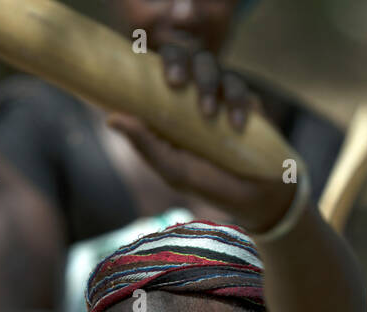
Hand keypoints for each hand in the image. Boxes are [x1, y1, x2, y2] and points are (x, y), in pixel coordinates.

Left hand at [105, 48, 294, 233]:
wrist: (254, 198)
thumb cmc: (208, 184)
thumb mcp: (173, 170)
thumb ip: (145, 144)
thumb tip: (111, 119)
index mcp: (169, 107)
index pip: (158, 70)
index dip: (155, 62)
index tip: (156, 76)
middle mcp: (193, 94)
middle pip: (184, 57)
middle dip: (179, 62)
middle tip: (176, 83)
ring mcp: (219, 95)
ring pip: (211, 65)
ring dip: (208, 84)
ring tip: (209, 114)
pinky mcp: (244, 101)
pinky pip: (239, 87)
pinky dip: (237, 103)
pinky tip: (237, 126)